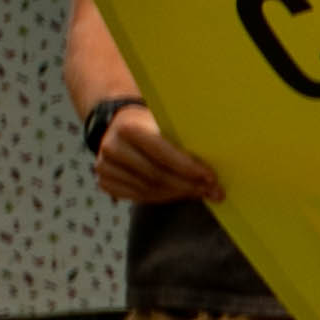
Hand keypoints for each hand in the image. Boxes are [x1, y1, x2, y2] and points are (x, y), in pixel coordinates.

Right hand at [93, 102, 224, 207]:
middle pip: (157, 175)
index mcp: (129, 128)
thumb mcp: (165, 122)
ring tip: (199, 192)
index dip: (189, 168)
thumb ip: (183, 140)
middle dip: (188, 186)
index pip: (163, 153)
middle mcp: (112, 148)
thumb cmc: (151, 123)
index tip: (212, 178)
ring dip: (177, 194)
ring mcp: (105, 166)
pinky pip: (138, 196)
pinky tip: (178, 194)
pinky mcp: (105, 181)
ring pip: (149, 190)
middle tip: (212, 191)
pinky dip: (162, 197)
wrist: (119, 124)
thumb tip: (215, 166)